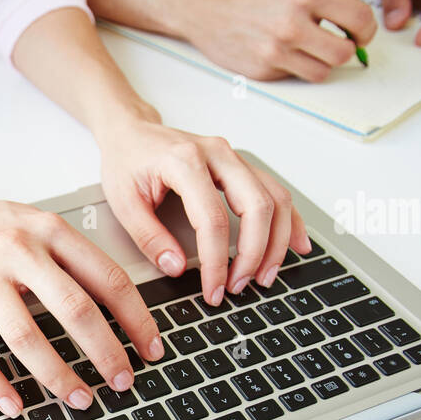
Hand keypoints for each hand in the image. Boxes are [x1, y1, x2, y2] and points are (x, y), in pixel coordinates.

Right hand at [0, 192, 164, 417]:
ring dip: (56, 374)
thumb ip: (73, 257)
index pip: (108, 278)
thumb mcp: (39, 223)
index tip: (150, 347)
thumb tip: (117, 304)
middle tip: (123, 381)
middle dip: (105, 351)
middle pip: (74, 309)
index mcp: (51, 231)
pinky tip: (13, 404)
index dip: (136, 318)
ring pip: (26, 335)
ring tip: (79, 398)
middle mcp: (21, 251)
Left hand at [97, 114, 310, 305]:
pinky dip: (291, 221)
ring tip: (265, 276)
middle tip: (239, 286)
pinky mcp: (240, 166)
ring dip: (276, 242)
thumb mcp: (123, 202)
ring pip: (274, 198)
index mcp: (185, 161)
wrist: (131, 130)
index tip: (214, 289)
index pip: (213, 219)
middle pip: (256, 206)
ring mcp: (233, 158)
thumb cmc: (126, 160)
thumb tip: (176, 268)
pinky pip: (275, 192)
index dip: (217, 260)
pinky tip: (297, 245)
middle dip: (254, 253)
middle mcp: (217, 154)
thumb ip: (148, 237)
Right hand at [175, 0, 376, 82]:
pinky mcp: (265, 70)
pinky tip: (284, 53)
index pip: (359, 19)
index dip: (366, 29)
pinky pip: (296, 76)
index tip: (361, 32)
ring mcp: (277, 51)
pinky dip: (296, 67)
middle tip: (340, 44)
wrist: (212, 11)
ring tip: (313, 51)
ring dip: (323, 64)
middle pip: (344, 53)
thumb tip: (359, 14)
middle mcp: (292, 24)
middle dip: (347, 50)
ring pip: (322, 72)